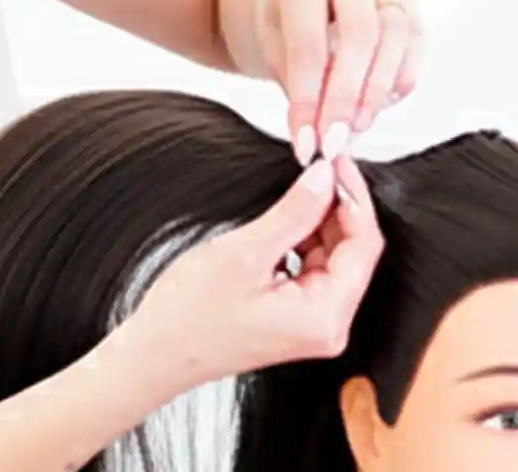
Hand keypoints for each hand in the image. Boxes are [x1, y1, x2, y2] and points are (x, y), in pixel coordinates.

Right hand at [116, 157, 383, 389]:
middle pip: (353, 252)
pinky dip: (304, 240)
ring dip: (319, 222)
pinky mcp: (296, 319)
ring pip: (333, 258)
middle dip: (337, 208)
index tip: (337, 164)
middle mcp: (328, 326)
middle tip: (319, 168)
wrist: (154, 354)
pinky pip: (313, 269)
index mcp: (325, 316)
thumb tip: (324, 179)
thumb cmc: (188, 317)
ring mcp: (312, 325)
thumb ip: (294, 212)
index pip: (364, 246)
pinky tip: (287, 219)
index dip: (353, 198)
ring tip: (300, 188)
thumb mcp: (245, 252)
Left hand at [225, 0, 422, 164]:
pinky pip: (415, 43)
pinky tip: (378, 107)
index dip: (308, 98)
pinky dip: (399, 80)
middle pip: (360, 35)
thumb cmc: (282, 16)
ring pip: (395, 37)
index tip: (305, 142)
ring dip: (377, 92)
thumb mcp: (272, 45)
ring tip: (355, 129)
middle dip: (347, 97)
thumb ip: (294, 83)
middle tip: (334, 141)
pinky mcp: (409, 1)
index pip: (309, 41)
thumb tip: (314, 138)